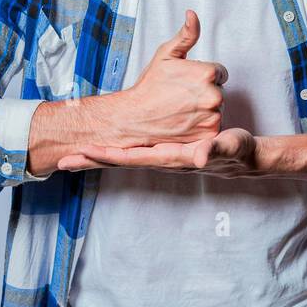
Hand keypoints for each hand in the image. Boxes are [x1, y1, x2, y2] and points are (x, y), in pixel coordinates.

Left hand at [56, 127, 258, 178]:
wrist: (246, 157)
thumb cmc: (238, 151)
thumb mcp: (229, 146)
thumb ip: (214, 150)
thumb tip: (197, 156)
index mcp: (170, 158)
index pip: (132, 158)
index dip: (107, 154)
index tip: (83, 151)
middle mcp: (160, 159)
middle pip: (119, 160)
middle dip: (90, 160)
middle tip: (60, 159)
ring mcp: (160, 156)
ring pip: (122, 156)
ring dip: (97, 156)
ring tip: (72, 155)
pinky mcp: (163, 150)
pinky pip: (132, 151)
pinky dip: (113, 150)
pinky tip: (102, 147)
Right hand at [109, 8, 227, 146]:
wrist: (135, 117)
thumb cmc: (150, 86)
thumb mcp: (166, 54)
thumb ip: (187, 34)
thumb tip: (193, 15)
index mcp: (207, 73)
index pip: (219, 72)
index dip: (202, 76)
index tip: (186, 82)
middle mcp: (214, 95)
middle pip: (219, 90)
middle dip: (204, 91)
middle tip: (181, 96)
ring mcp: (213, 116)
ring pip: (217, 108)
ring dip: (205, 108)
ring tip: (182, 109)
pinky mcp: (210, 133)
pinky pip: (215, 125)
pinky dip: (203, 124)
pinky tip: (186, 121)